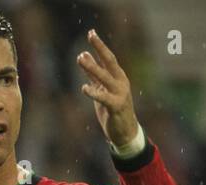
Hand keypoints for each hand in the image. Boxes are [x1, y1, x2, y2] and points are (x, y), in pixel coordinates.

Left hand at [76, 30, 138, 149]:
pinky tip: (84, 88)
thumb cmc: (112, 109)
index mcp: (118, 77)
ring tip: (80, 58)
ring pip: (104, 77)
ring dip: (92, 67)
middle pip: (109, 61)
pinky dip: (94, 92)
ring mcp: (120, 93)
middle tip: (90, 35)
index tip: (91, 33)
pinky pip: (103, 98)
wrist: (125, 132)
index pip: (108, 58)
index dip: (99, 46)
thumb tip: (84, 56)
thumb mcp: (102, 89)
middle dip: (99, 48)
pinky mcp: (116, 106)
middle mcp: (121, 82)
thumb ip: (93, 75)